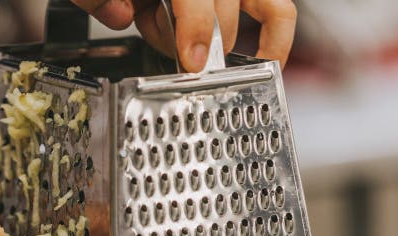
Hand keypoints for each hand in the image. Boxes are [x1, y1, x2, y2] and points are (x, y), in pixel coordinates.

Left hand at [72, 0, 296, 71]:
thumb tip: (119, 15)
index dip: (195, 28)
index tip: (192, 61)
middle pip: (215, 9)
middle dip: (189, 39)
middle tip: (168, 49)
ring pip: (241, 13)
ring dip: (214, 39)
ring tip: (191, 44)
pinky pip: (278, 10)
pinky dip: (276, 39)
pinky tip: (265, 65)